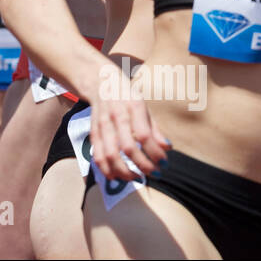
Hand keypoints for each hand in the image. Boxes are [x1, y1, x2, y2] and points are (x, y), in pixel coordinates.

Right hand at [88, 63, 169, 180]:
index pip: (144, 135)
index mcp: (132, 106)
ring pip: (110, 155)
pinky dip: (106, 169)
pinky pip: (97, 155)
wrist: (100, 82)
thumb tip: (167, 148)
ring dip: (124, 171)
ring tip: (137, 177)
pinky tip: (116, 177)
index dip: (154, 152)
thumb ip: (154, 129)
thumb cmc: (127, 97)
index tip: (164, 163)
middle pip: (127, 147)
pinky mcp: (93, 132)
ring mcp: (102, 125)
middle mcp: (116, 116)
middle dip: (143, 165)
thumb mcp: (144, 106)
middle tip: (154, 173)